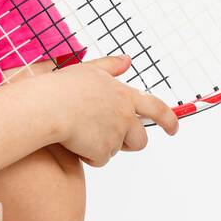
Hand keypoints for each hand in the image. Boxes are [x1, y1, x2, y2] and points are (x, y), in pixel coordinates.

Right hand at [48, 55, 179, 166]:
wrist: (47, 107)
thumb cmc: (62, 87)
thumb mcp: (88, 70)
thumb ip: (110, 66)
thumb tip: (127, 60)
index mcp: (124, 95)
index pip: (157, 108)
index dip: (168, 119)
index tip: (174, 129)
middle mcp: (125, 116)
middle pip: (140, 139)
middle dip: (130, 142)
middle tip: (114, 140)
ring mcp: (115, 135)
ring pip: (117, 150)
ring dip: (104, 147)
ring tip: (82, 134)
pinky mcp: (103, 151)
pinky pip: (99, 160)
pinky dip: (88, 156)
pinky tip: (74, 143)